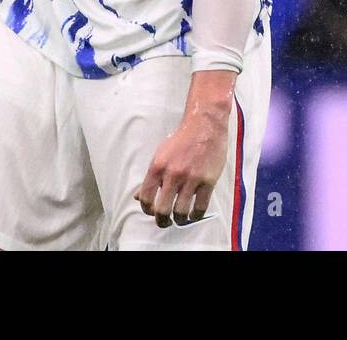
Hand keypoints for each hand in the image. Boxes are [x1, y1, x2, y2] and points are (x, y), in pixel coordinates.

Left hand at [135, 106, 229, 227]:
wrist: (204, 125)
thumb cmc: (182, 140)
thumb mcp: (161, 155)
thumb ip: (150, 177)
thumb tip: (138, 196)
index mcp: (157, 167)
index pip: (146, 198)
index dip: (147, 210)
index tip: (152, 212)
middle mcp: (172, 174)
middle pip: (162, 210)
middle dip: (162, 221)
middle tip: (165, 222)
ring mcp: (191, 178)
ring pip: (181, 212)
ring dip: (179, 219)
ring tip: (180, 218)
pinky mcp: (207, 181)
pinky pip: (200, 207)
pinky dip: (195, 215)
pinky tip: (194, 213)